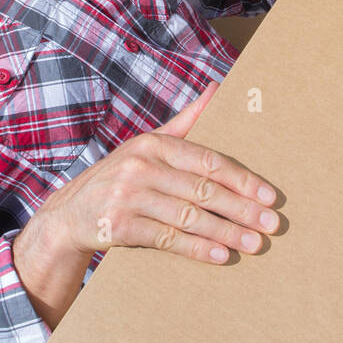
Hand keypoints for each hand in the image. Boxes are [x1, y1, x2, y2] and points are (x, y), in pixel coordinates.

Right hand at [12, 82, 279, 326]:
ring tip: (255, 243)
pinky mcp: (118, 227)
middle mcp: (139, 166)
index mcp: (152, 143)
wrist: (69, 214)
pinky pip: (167, 240)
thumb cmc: (121, 176)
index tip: (269, 195)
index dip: (242, 179)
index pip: (207, 161)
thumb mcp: (148, 144)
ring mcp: (127, 197)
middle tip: (273, 224)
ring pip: (188, 217)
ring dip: (226, 232)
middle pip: (202, 190)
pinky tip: (221, 255)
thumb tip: (218, 87)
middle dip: (241, 209)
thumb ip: (186, 121)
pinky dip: (197, 248)